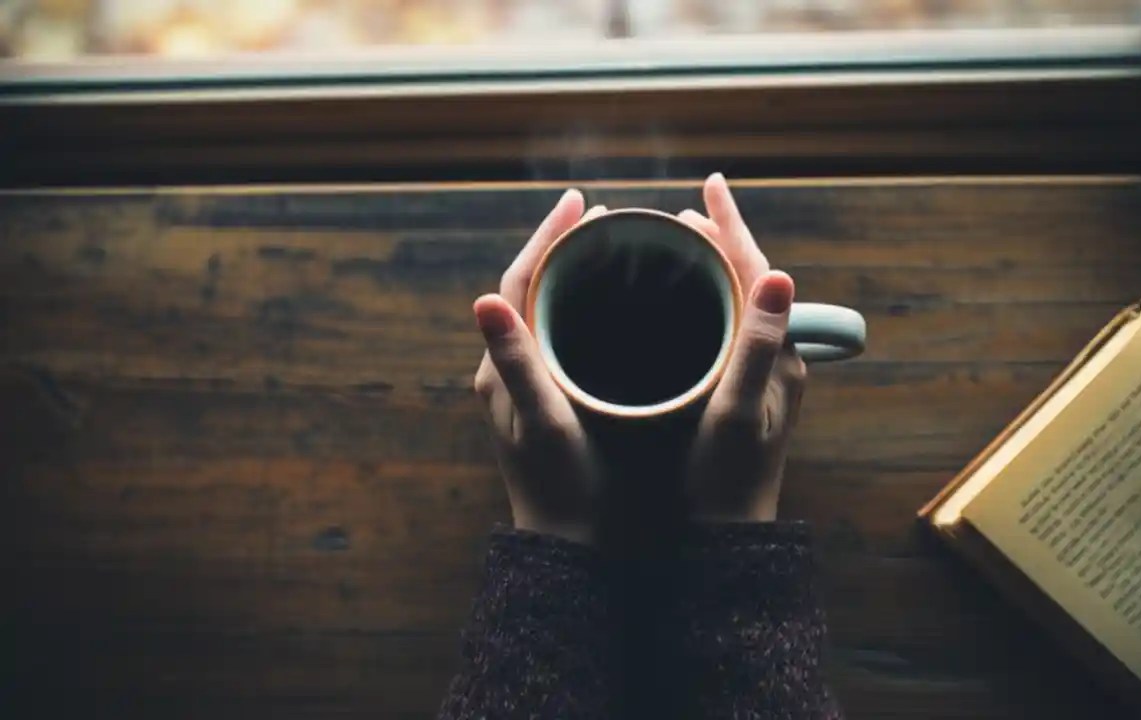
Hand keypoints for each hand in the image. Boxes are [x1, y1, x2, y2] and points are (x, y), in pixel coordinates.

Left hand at [473, 190, 607, 544]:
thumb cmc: (561, 487)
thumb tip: (483, 298)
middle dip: (562, 247)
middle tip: (599, 216)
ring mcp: (528, 385)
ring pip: (548, 311)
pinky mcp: (550, 399)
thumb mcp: (543, 422)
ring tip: (608, 247)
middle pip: (530, 288)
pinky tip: (618, 307)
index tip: (580, 201)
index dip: (546, 238)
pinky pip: (564, 337)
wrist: (567, 547)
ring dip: (574, 274)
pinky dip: (586, 308)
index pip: (516, 281)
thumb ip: (517, 361)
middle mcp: (507, 369)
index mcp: (500, 367)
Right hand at [679, 174, 806, 521]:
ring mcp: (754, 375)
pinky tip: (669, 306)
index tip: (710, 185)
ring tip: (674, 244)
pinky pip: (718, 329)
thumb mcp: (738, 411)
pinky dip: (696, 303)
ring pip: (730, 303)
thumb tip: (779, 273)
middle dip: (716, 241)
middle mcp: (772, 357)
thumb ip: (757, 345)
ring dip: (706, 270)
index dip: (732, 226)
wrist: (729, 537)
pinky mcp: (734, 390)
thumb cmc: (728, 479)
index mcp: (779, 354)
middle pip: (746, 281)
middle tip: (680, 215)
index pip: (758, 272)